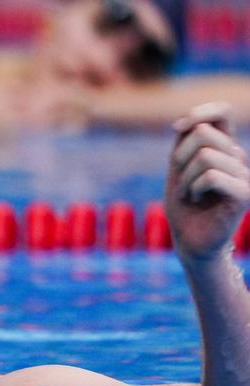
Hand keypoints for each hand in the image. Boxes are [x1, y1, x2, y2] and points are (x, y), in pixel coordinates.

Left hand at [166, 102, 249, 264]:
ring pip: (205, 156)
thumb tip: (186, 123)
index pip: (222, 112)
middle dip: (180, 156)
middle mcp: (238, 157)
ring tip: (188, 193)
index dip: (199, 113)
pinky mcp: (245, 194)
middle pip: (204, 133)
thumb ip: (184, 142)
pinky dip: (194, 188)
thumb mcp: (178, 167)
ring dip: (185, 178)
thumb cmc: (183, 203)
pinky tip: (196, 200)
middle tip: (181, 180)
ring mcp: (244, 175)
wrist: (189, 238)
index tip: (177, 128)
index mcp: (224, 147)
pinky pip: (212, 177)